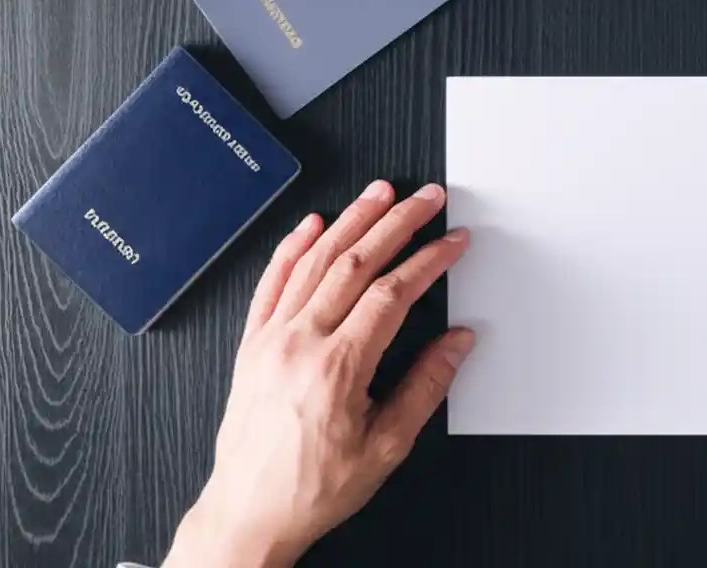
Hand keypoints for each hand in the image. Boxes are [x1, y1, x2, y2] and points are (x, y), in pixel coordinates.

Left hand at [163, 180, 473, 567]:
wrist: (249, 512)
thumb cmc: (311, 488)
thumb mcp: (386, 446)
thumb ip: (425, 387)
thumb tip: (456, 344)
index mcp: (338, 368)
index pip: (393, 293)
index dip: (428, 260)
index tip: (452, 242)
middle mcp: (300, 344)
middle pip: (355, 263)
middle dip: (397, 222)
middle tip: (426, 197)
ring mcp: (271, 339)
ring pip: (314, 262)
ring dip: (350, 220)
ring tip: (378, 194)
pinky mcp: (251, 344)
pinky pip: (271, 282)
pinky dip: (291, 247)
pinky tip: (311, 225)